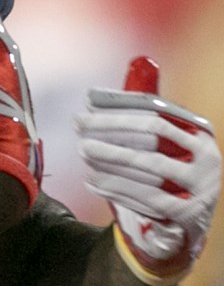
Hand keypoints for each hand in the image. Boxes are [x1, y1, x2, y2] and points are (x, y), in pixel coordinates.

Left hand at [78, 57, 219, 285]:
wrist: (182, 225)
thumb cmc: (165, 171)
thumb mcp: (162, 140)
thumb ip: (149, 106)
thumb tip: (141, 60)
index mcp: (200, 132)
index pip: (157, 111)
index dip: (120, 106)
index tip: (87, 102)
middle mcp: (206, 157)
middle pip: (152, 135)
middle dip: (111, 128)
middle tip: (79, 125)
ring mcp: (200, 187)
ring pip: (149, 168)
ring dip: (110, 158)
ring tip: (84, 152)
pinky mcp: (187, 214)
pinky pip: (146, 198)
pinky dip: (116, 188)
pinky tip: (92, 180)